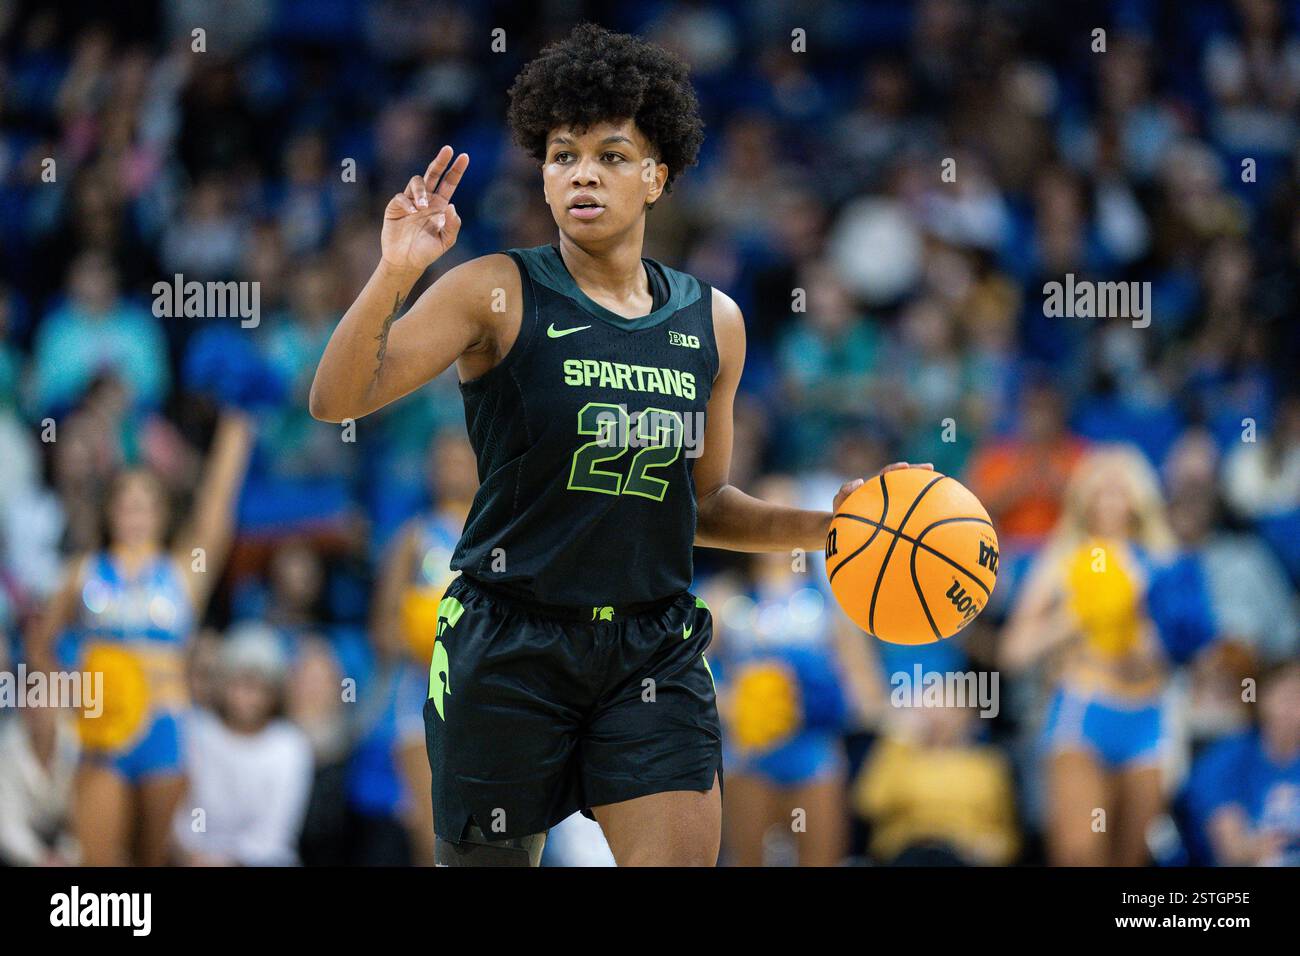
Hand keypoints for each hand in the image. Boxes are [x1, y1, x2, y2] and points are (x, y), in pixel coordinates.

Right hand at [380, 146, 469, 275]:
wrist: (406, 262)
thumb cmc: (427, 252)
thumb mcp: (446, 241)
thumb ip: (453, 225)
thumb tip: (452, 206)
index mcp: (440, 205)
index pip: (449, 183)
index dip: (456, 170)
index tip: (464, 156)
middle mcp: (426, 199)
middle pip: (433, 174)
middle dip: (440, 161)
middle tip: (448, 149)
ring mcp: (410, 201)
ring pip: (417, 182)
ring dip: (421, 190)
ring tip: (423, 207)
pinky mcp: (395, 207)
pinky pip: (401, 197)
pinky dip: (407, 202)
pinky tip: (412, 212)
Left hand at [832, 461, 932, 511]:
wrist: (842, 533)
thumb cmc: (840, 516)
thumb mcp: (839, 504)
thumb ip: (844, 492)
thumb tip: (859, 481)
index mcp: (874, 488)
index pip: (887, 475)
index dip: (896, 469)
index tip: (906, 466)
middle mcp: (885, 494)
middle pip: (903, 480)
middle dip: (917, 473)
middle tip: (931, 468)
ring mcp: (891, 506)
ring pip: (909, 496)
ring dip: (922, 492)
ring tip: (940, 488)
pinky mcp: (894, 518)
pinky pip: (908, 515)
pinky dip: (920, 514)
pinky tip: (935, 519)